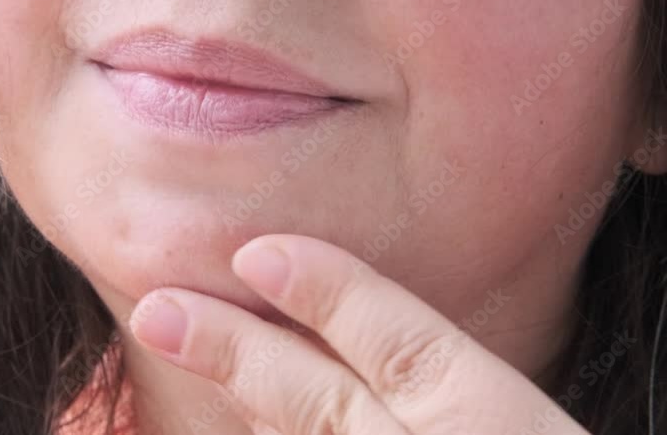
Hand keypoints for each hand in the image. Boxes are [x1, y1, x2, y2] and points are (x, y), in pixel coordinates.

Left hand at [128, 234, 585, 434]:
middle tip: (157, 309)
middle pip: (324, 400)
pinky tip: (238, 420)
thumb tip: (367, 362)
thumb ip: (452, 395)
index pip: (409, 346)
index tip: (257, 253)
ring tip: (173, 341)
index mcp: (500, 425)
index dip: (331, 291)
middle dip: (238, 348)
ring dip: (243, 404)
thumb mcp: (514, 423)